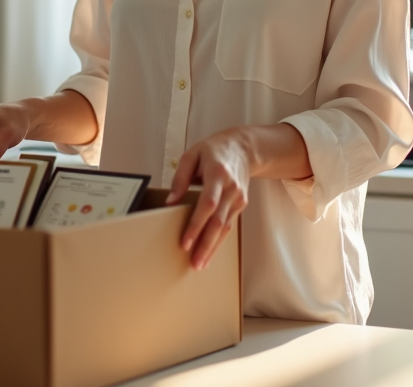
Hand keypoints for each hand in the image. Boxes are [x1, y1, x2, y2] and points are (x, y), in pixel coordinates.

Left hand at [165, 128, 251, 269]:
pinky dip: (219, 240)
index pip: (207, 204)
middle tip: (194, 263)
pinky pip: (229, 225)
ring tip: (200, 264)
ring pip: (225, 227)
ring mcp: (238, 198)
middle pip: (218, 222)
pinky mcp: (241, 204)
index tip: (185, 242)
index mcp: (217, 174)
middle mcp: (231, 189)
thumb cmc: (213, 150)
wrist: (243, 148)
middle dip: (205, 244)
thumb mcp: (192, 155)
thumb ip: (180, 178)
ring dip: (213, 248)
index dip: (196, 225)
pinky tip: (210, 252)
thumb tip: (170, 201)